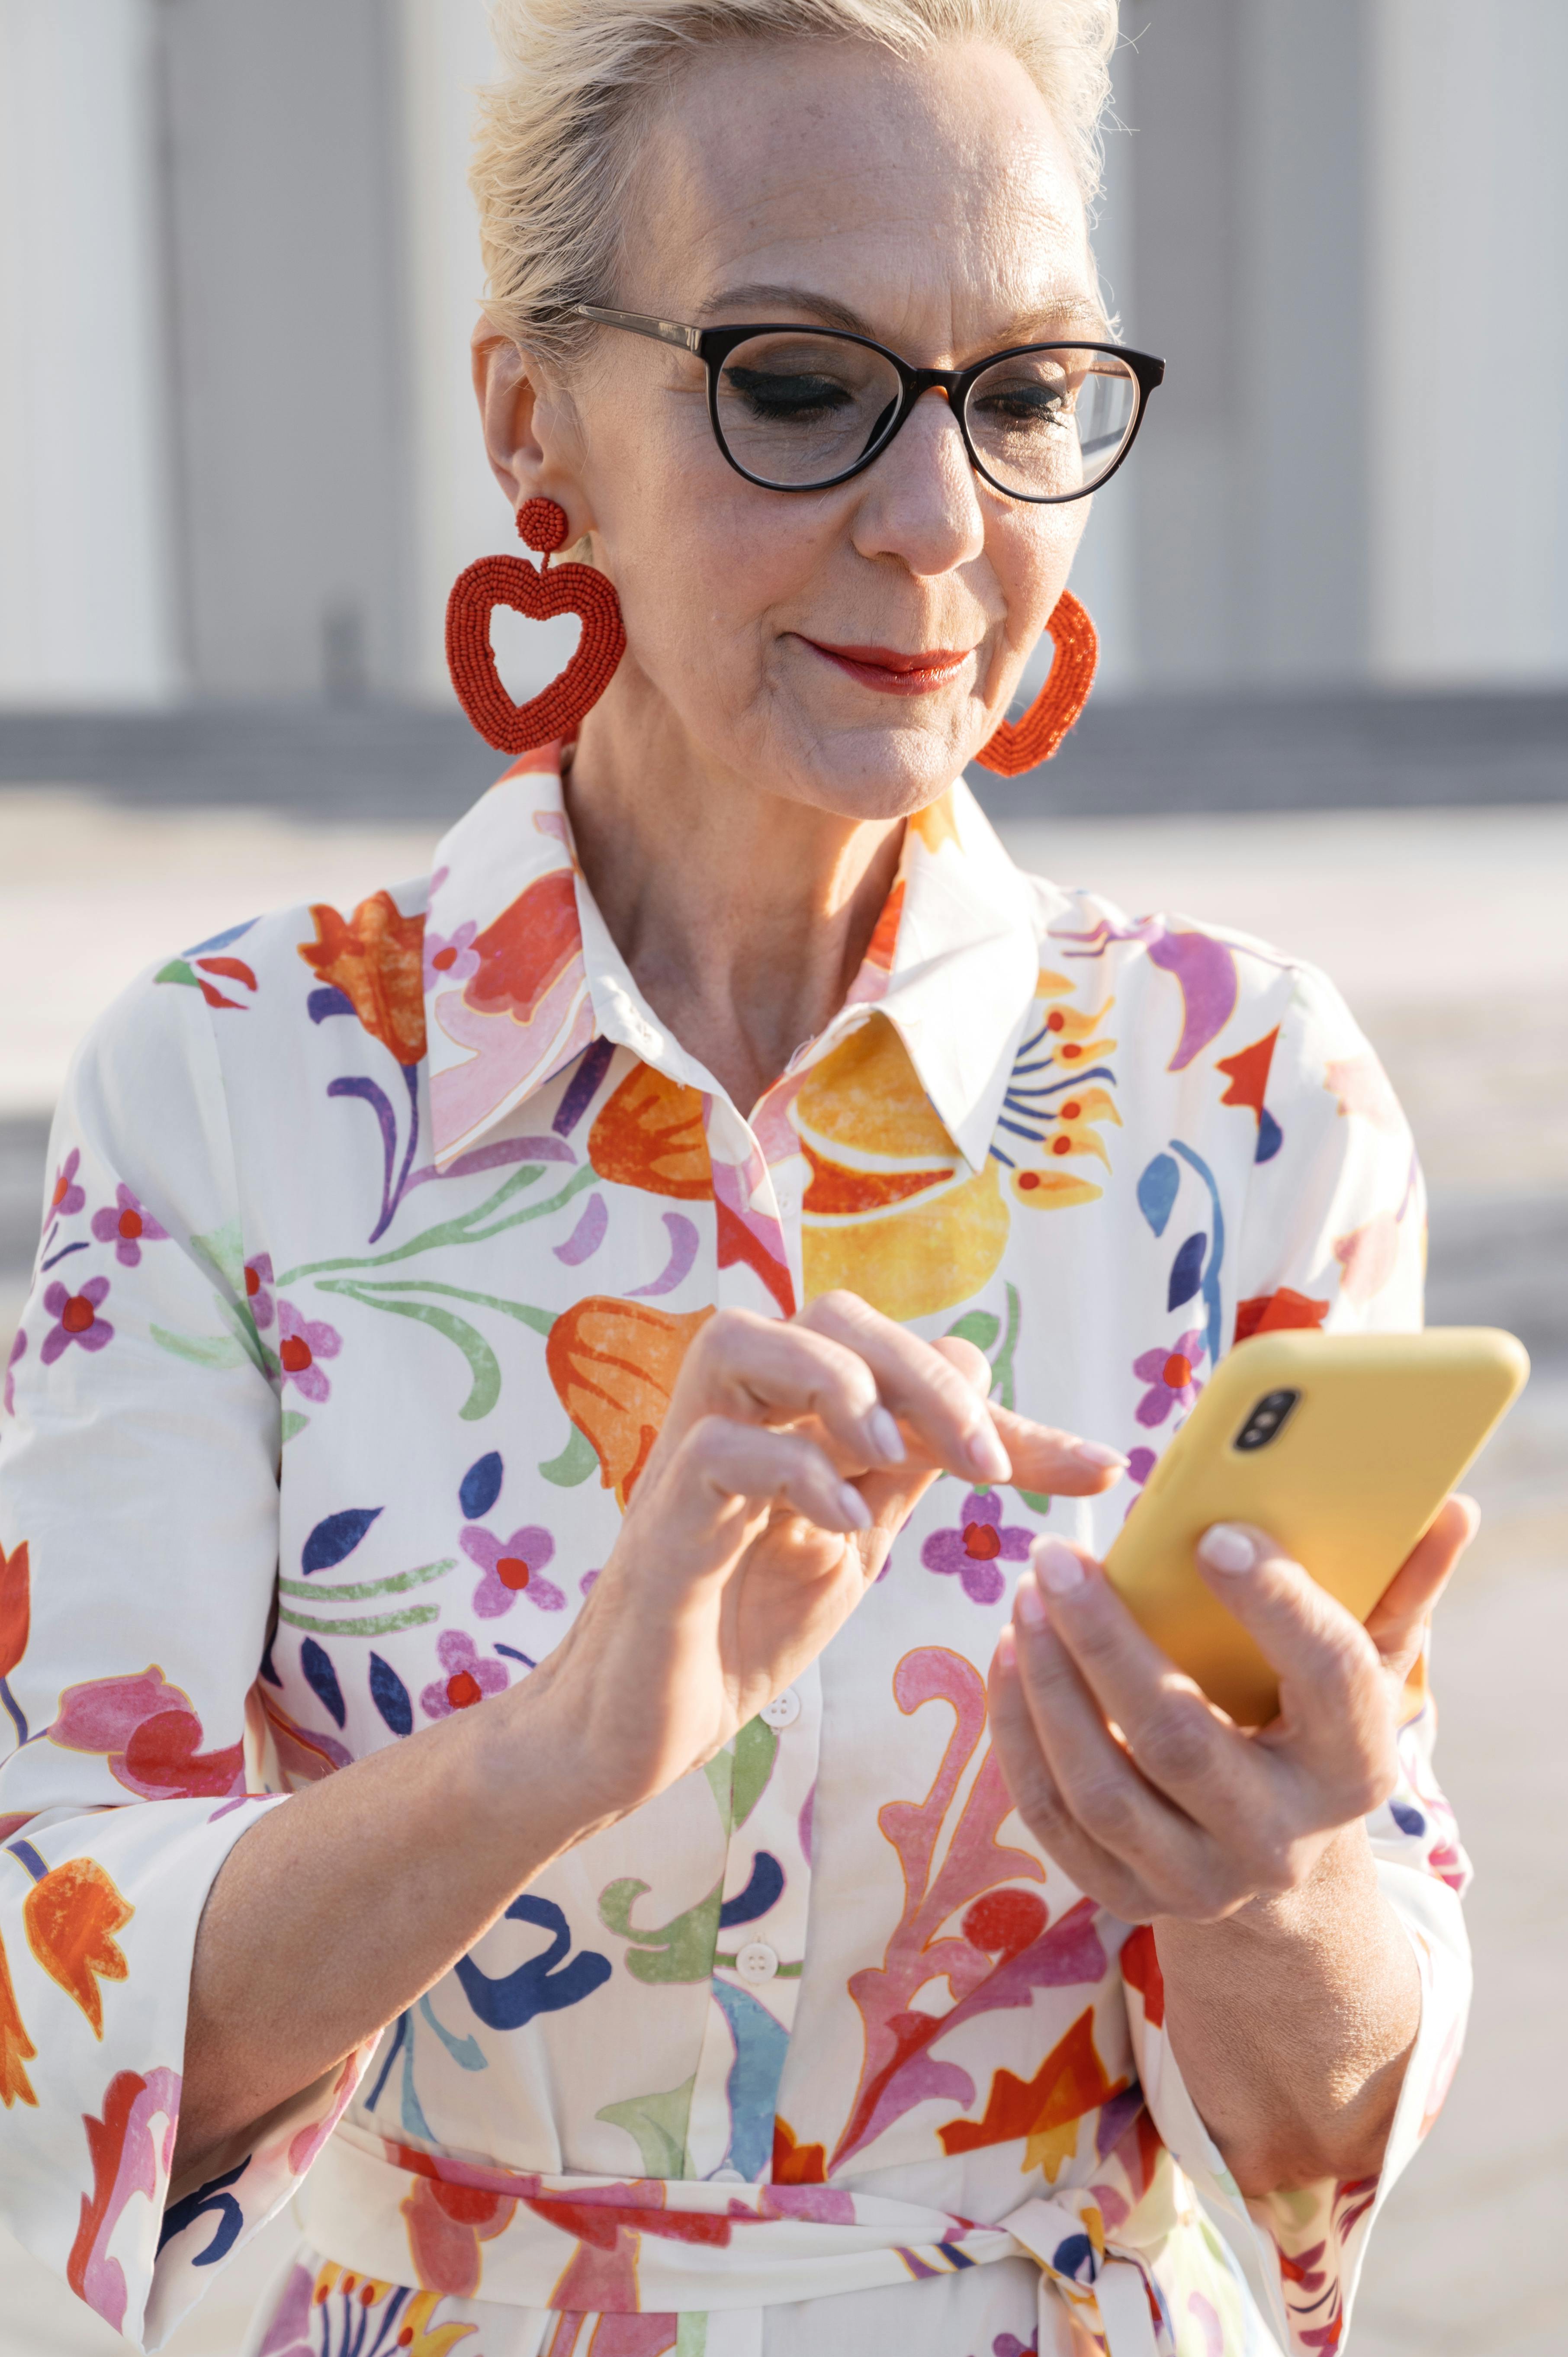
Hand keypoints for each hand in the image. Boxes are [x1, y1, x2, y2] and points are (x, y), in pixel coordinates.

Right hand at [528, 1290, 1124, 1829]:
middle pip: (832, 1316)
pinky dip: (793, 1471)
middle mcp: (744, 1413)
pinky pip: (718, 1448)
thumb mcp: (852, 1542)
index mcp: (797, 1417)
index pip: (906, 1358)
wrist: (642, 1728)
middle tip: (990, 1464)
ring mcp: (694, 1457)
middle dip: (926, 1373)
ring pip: (747, 1337)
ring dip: (842, 1384)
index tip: (1096, 1469)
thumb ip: (908, 1473)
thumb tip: (1004, 1422)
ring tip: (897, 1454)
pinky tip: (847, 1524)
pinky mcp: (664, 1518)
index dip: (1001, 1406)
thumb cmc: (740, 1626)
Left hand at [988, 1494, 1478, 1922]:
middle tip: (1056, 1556)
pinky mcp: (1126, 1897)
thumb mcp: (1367, 1666)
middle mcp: (1277, 1839)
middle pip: (1179, 1739)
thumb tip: (1449, 1505)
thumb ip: (1399, 1587)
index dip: (1276, 1604)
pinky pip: (1052, 1818)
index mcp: (1355, 1768)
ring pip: (1100, 1788)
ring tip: (1024, 1596)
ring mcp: (1197, 1881)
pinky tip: (1008, 1656)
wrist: (1281, 1860)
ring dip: (1049, 1685)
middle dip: (1107, 1642)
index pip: (1327, 1677)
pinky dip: (1019, 1734)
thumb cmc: (1315, 1728)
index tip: (1213, 1534)